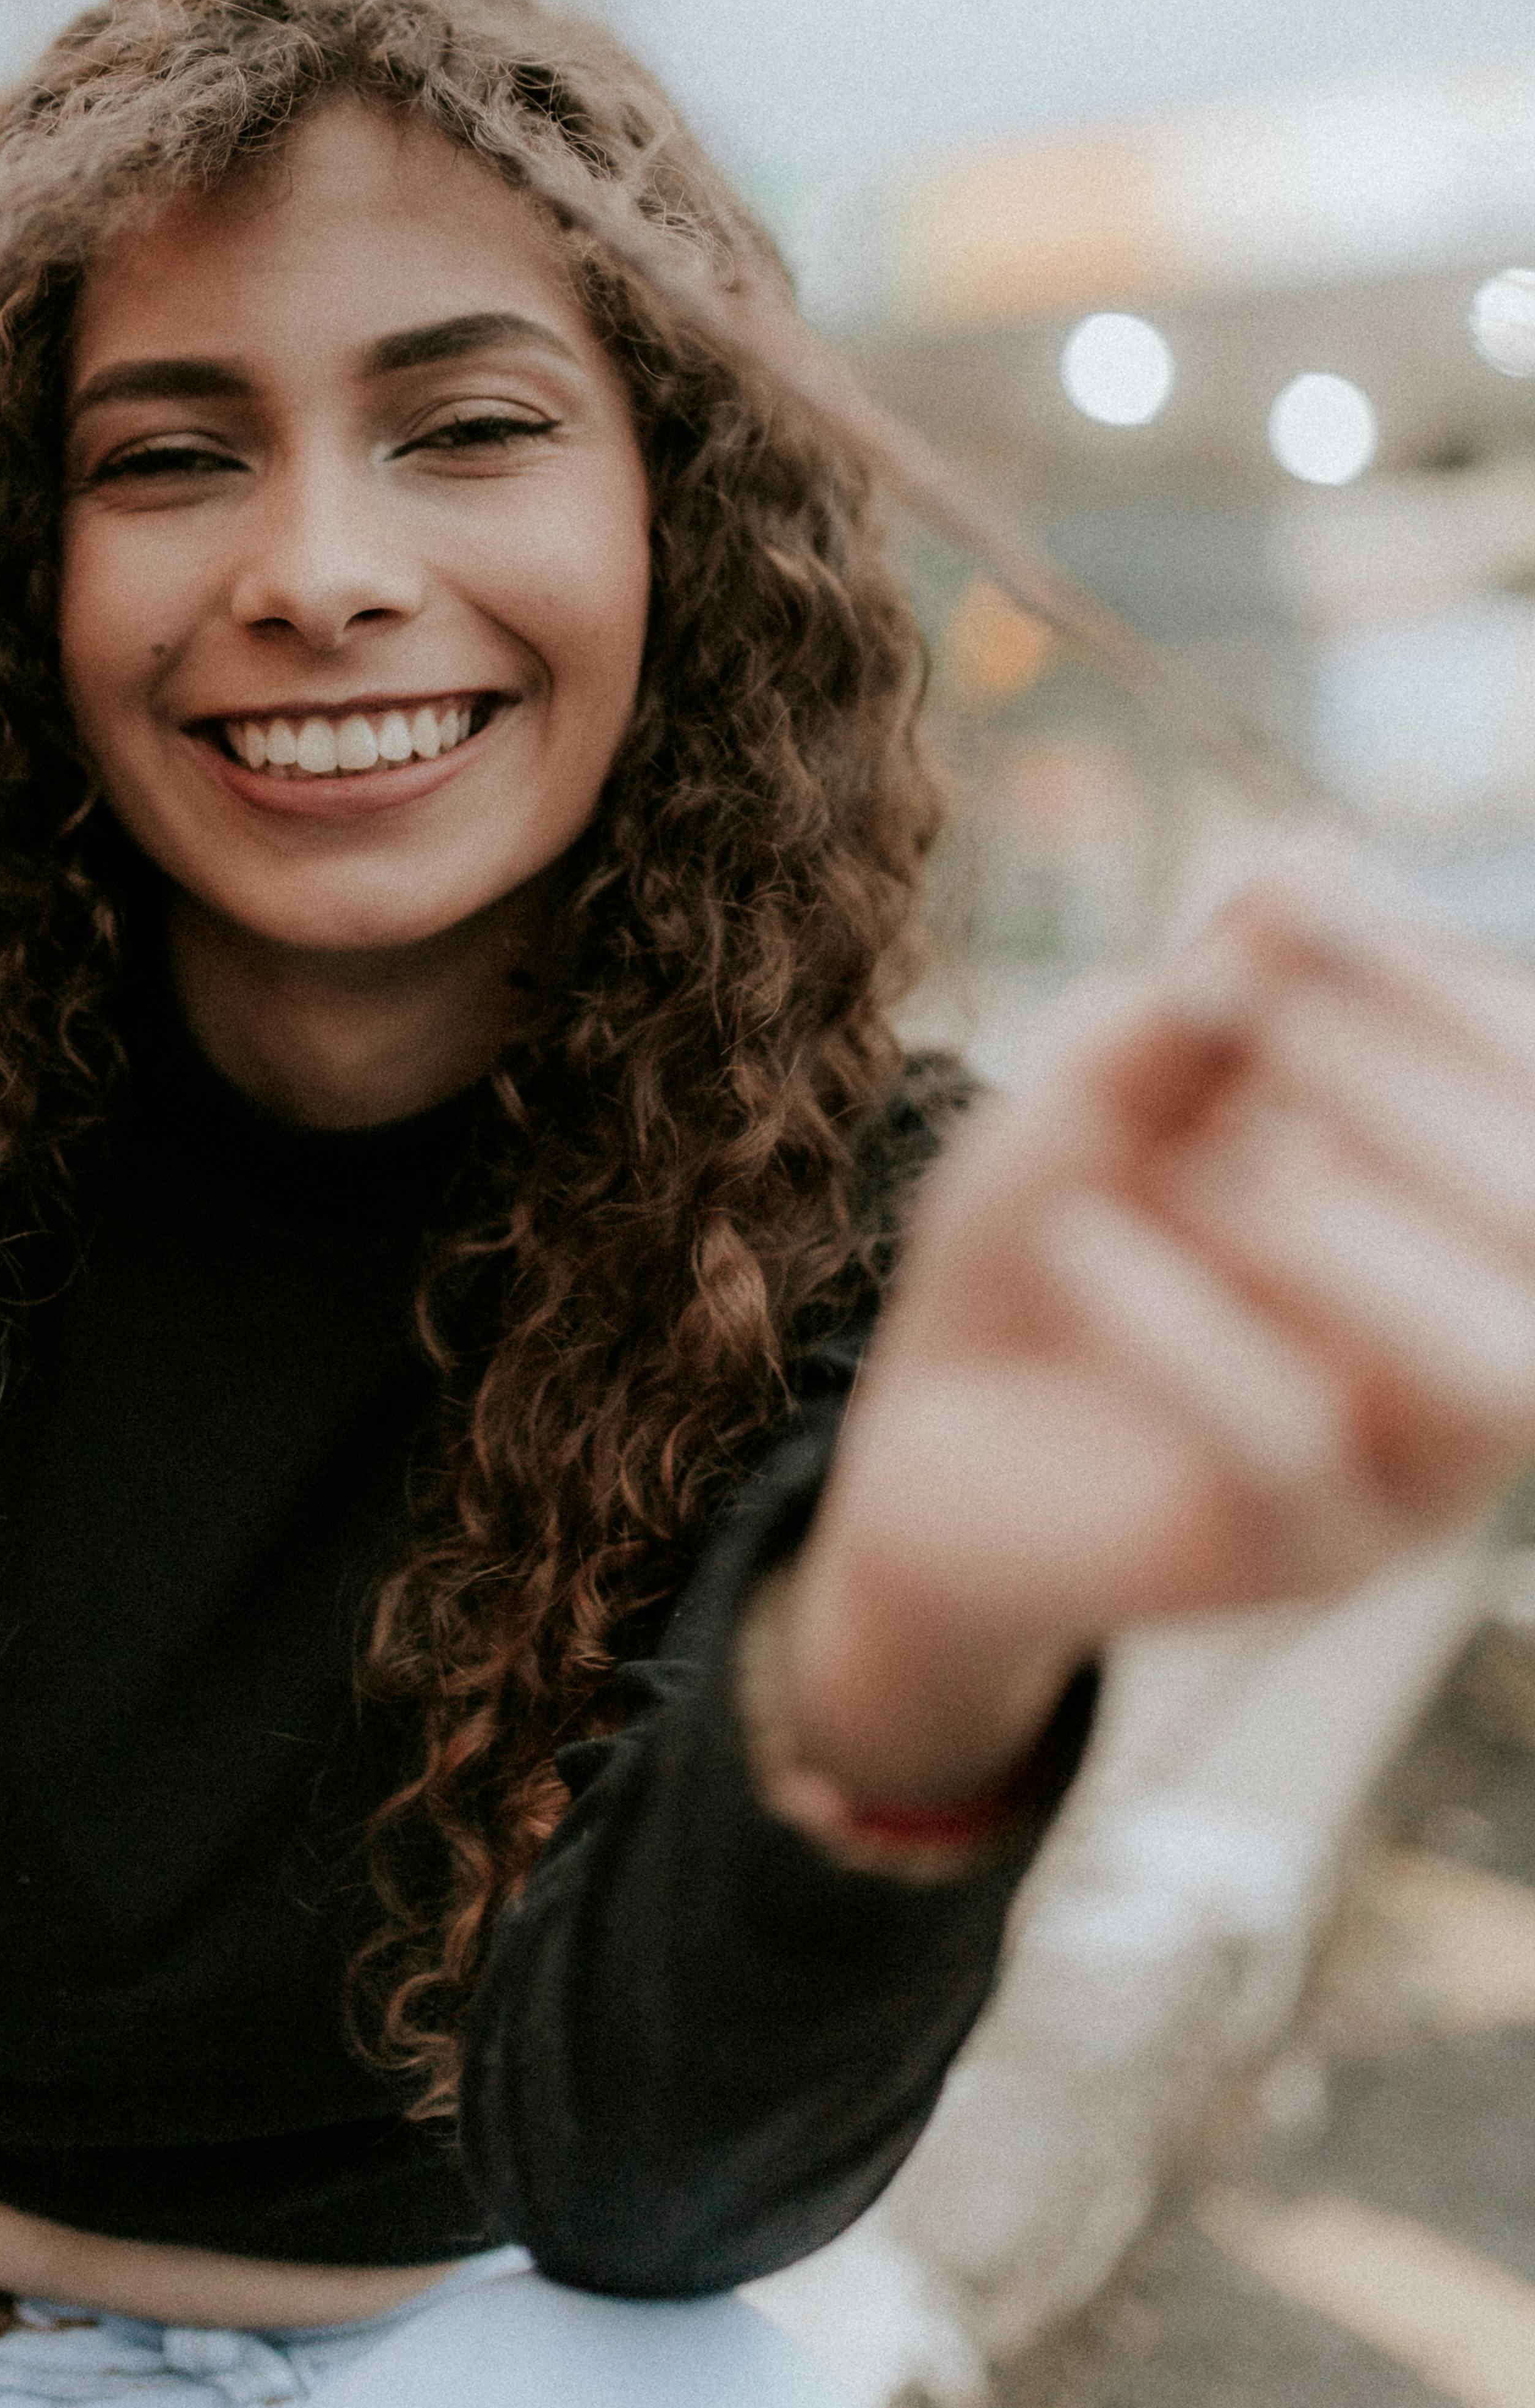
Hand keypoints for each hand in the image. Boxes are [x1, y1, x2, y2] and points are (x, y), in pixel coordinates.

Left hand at [773, 853, 1534, 1814]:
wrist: (929, 1428)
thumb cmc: (1056, 1238)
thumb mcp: (1109, 1090)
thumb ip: (1210, 994)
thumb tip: (1309, 854)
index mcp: (1464, 1216)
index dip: (1436, 988)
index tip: (1297, 904)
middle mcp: (1479, 1341)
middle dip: (1407, 1090)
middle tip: (1243, 1014)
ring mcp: (1404, 1469)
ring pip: (1501, 1375)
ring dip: (1367, 1243)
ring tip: (1216, 1166)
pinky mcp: (1290, 1552)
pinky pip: (1293, 1451)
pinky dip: (1189, 1327)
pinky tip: (1077, 1235)